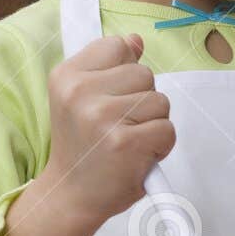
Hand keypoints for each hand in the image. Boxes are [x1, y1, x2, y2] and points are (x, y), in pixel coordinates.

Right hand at [42, 32, 174, 228]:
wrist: (71, 194)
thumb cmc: (83, 146)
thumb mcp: (83, 98)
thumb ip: (109, 67)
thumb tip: (135, 40)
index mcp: (66, 76)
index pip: (118, 46)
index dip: (124, 72)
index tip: (110, 97)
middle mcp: (79, 93)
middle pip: (144, 73)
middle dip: (142, 99)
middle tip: (118, 126)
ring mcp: (102, 117)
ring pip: (160, 101)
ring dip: (152, 123)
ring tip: (127, 140)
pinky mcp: (125, 143)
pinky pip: (167, 129)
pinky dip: (160, 145)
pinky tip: (137, 155)